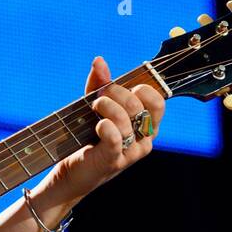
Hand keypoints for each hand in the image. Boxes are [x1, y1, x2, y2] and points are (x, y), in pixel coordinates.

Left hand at [38, 55, 165, 206]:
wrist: (73, 171)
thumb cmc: (89, 138)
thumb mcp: (96, 107)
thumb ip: (100, 84)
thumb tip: (99, 60)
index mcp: (146, 125)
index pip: (158, 102)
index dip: (141, 88)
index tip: (120, 86)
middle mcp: (144, 140)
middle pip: (140, 107)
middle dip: (117, 93)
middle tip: (99, 96)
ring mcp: (131, 152)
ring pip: (127, 120)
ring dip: (107, 107)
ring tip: (94, 107)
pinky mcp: (113, 161)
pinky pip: (116, 138)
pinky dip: (106, 126)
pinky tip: (98, 125)